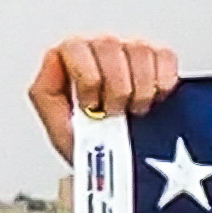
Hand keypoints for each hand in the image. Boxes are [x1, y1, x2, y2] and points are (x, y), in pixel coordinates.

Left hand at [29, 35, 179, 162]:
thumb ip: (46, 94)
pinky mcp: (159, 61)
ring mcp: (129, 53)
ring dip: (141, 90)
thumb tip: (54, 65)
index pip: (75, 47)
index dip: (87, 77)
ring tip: (135, 110)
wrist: (118, 166)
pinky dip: (163, 84)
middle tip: (116, 112)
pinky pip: (165, 58)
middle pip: (109, 46)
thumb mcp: (57, 128)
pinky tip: (154, 101)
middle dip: (117, 88)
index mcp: (71, 60)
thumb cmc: (89, 147)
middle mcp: (99, 51)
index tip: (93, 105)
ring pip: (139, 51)